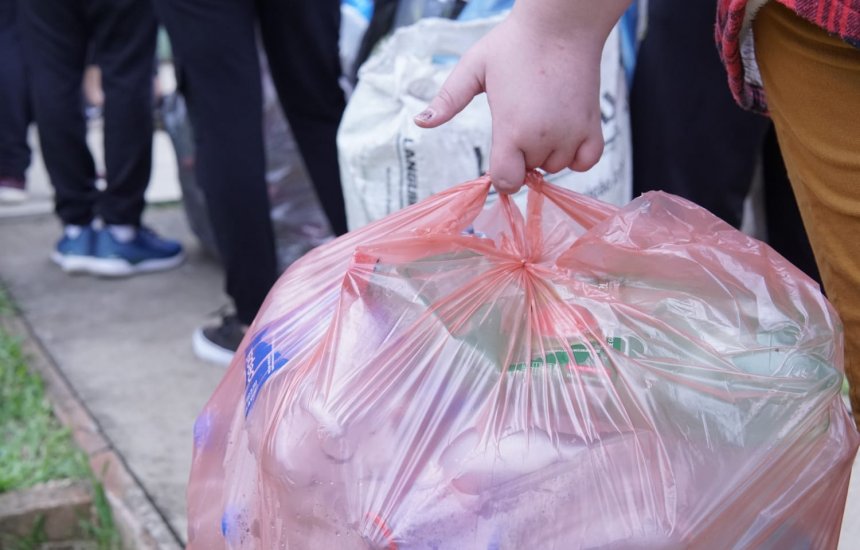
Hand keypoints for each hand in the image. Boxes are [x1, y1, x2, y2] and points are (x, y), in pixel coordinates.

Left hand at [414, 0, 629, 193]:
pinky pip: (585, 163)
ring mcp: (572, 134)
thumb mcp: (473, 68)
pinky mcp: (593, 128)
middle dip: (521, 154)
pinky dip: (576, 156)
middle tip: (521, 115)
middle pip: (529, 171)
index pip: (506, 181)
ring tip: (542, 115)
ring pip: (556, 166)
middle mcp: (544, 139)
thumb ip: (448, 99)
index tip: (500, 156)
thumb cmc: (514, 43)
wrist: (562, 23)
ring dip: (548, 152)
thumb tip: (420, 122)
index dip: (500, 175)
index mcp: (512, 130)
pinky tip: (565, 134)